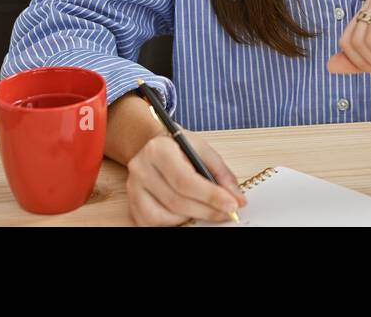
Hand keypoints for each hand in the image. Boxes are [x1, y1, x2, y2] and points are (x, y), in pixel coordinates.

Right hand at [125, 128, 248, 225]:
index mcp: (159, 150)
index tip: (231, 205)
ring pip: (165, 216)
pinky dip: (174, 222)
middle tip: (227, 212)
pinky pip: (152, 223)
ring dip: (191, 216)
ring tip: (205, 209)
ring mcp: (133, 188)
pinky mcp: (132, 203)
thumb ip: (222, 175)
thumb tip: (238, 200)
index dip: (211, 196)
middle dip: (207, 210)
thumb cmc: (179, 148)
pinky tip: (186, 213)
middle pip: (177, 201)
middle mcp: (141, 168)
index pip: (186, 180)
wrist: (153, 146)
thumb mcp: (203, 151)